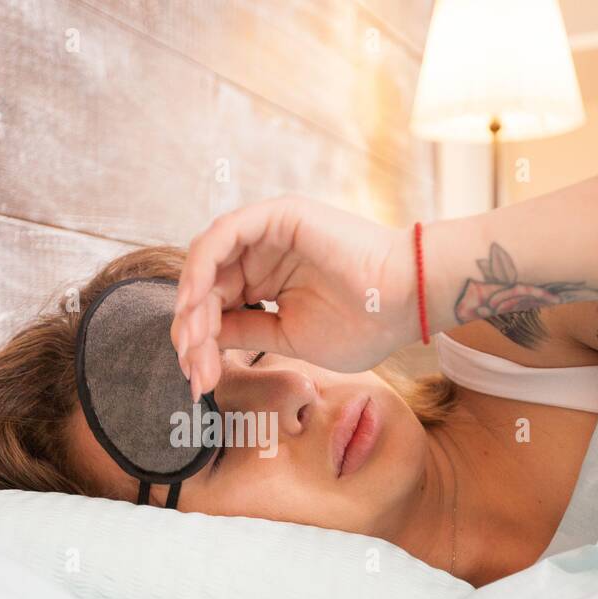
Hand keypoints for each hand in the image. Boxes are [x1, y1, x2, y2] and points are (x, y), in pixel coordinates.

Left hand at [170, 196, 418, 399]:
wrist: (406, 304)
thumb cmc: (363, 325)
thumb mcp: (289, 337)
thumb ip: (246, 332)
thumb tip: (202, 340)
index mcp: (267, 281)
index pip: (218, 308)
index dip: (201, 344)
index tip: (198, 381)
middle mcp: (263, 254)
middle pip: (207, 288)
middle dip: (192, 330)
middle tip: (192, 370)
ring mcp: (268, 233)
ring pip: (207, 262)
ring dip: (192, 302)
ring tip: (192, 341)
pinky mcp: (276, 216)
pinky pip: (223, 236)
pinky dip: (202, 268)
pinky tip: (196, 303)